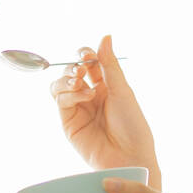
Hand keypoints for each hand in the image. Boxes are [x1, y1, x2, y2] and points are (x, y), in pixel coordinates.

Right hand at [51, 34, 158, 176]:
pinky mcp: (69, 124)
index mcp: (106, 87)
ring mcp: (78, 110)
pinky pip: (61, 101)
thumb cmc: (132, 125)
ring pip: (59, 85)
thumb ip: (108, 64)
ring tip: (79, 82)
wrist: (130, 156)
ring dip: (67, 78)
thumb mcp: (122, 90)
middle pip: (70, 72)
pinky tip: (85, 96)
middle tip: (81, 70)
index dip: (84, 54)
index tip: (87, 53)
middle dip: (73, 66)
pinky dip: (70, 94)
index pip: (88, 63)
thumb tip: (105, 36)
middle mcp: (90, 97)